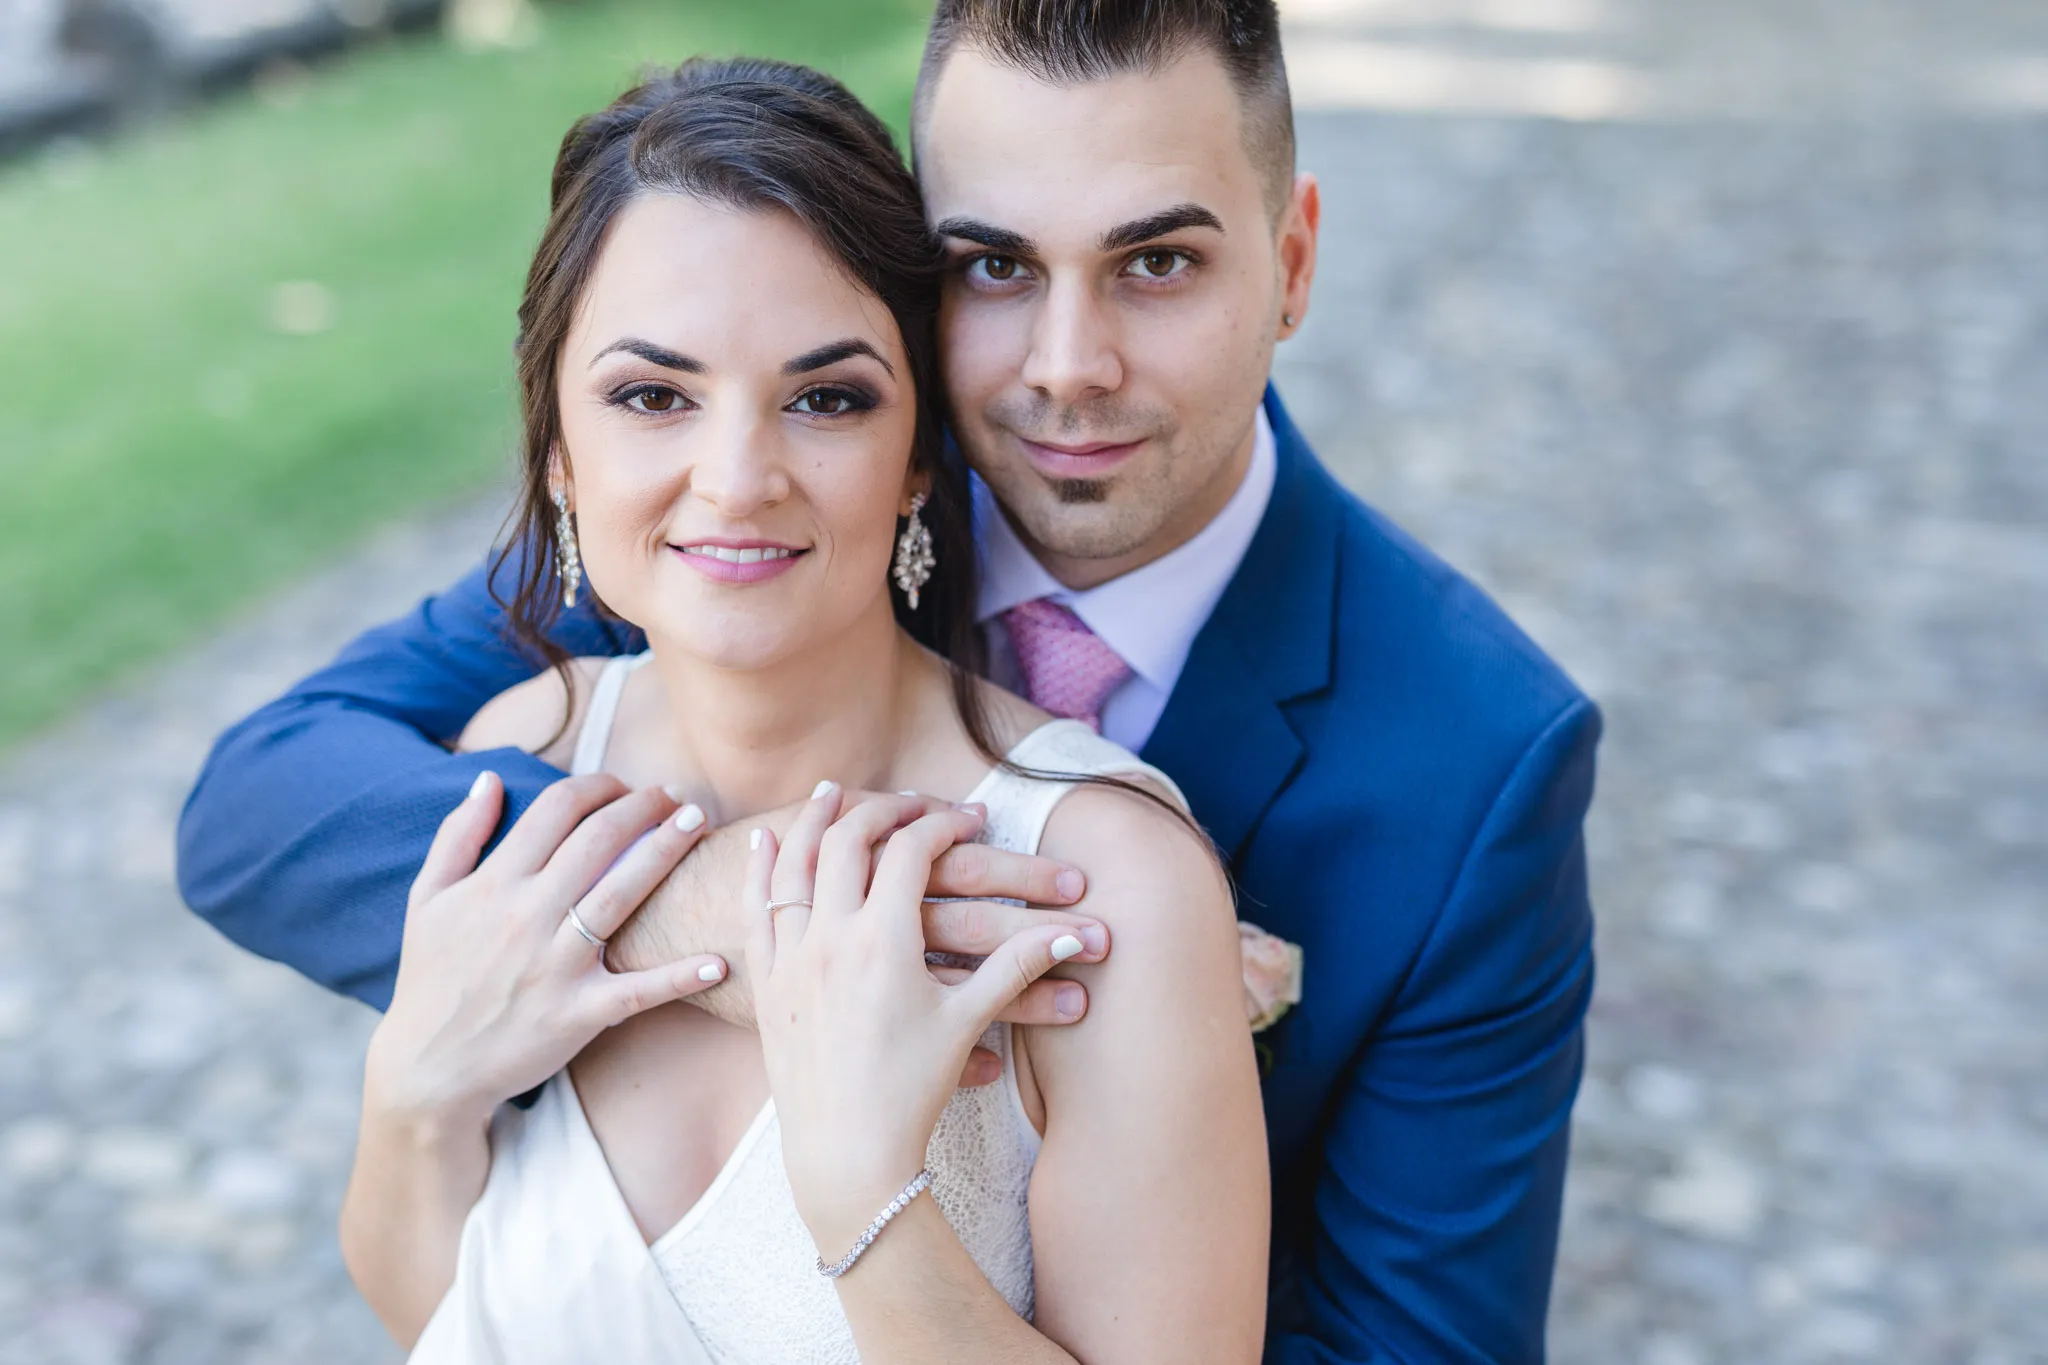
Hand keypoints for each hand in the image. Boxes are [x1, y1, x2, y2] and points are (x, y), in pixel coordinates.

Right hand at [365, 771, 731, 1130]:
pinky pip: (637, 991)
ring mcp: (556, 965)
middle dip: (643, 807)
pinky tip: (718, 962)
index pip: (555, 810)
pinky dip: (679, 978)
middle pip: (597, 841)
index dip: (597, 786)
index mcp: (494, 884)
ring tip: (699, 822)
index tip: (623, 786)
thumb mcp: (427, 901)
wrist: (427, 1067)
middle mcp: (527, 917)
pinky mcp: (578, 1013)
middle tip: (677, 796)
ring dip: (666, 852)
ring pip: (622, 895)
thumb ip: (457, 835)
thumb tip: (488, 778)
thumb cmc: (431, 979)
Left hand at [746, 784, 1090, 1255]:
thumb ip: (1018, 966)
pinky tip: (764, 843)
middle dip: (883, 810)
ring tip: (833, 792)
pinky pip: (755, 908)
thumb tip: (1078, 934)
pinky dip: (760, 868)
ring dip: (814, 820)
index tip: (967, 818)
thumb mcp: (968, 1021)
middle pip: (849, 839)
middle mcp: (830, 937)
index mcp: (883, 941)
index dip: (943, 823)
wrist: (847, 1154)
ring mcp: (790, 958)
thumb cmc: (912, 1090)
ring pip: (792, 863)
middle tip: (911, 802)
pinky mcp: (765, 982)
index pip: (911, 850)